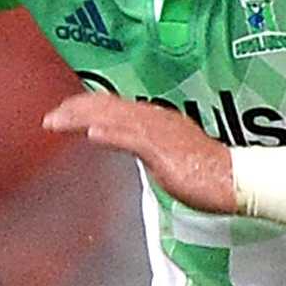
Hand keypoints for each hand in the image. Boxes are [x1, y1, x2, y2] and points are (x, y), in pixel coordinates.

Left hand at [42, 91, 228, 213]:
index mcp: (155, 120)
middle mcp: (155, 119)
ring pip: (115, 118)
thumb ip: (145, 148)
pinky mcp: (165, 151)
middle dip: (75, 110)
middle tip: (49, 117)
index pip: (114, 107)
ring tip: (58, 120)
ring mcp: (159, 133)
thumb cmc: (206, 172)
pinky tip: (93, 134)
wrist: (236, 180)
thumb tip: (129, 148)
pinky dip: (112, 134)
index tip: (62, 112)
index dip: (86, 106)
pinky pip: (134, 139)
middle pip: (108, 108)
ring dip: (83, 118)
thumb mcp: (166, 156)